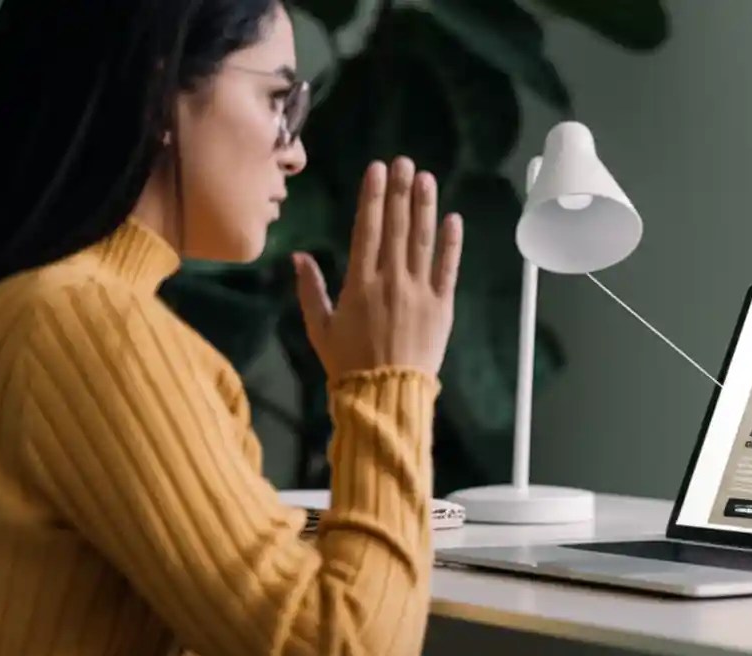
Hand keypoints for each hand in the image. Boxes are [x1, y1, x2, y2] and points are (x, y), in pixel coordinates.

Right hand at [293, 157, 462, 378]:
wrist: (385, 396)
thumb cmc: (348, 363)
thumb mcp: (319, 327)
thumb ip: (309, 289)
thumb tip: (298, 256)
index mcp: (360, 284)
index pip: (366, 230)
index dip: (373, 197)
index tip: (378, 170)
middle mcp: (391, 281)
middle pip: (396, 228)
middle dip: (400, 192)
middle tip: (405, 162)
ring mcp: (419, 292)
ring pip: (422, 241)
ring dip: (425, 207)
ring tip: (427, 178)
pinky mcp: (442, 307)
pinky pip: (448, 269)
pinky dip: (452, 244)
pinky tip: (453, 219)